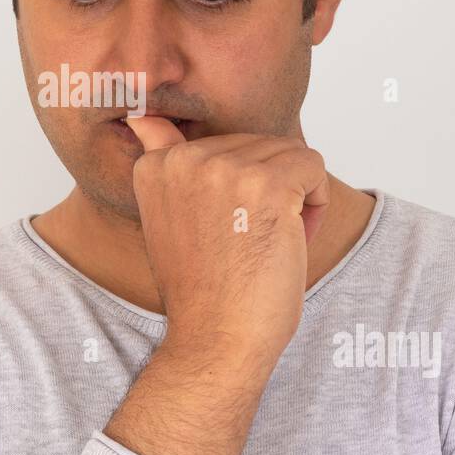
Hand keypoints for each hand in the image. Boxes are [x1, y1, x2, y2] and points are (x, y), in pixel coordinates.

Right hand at [125, 116, 329, 363]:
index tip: (220, 232)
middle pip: (261, 145)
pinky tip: (288, 241)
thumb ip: (160, 159)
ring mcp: (226, 171)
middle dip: (270, 191)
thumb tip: (138, 113)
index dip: (237, 189)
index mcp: (157, 165)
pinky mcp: (268, 186)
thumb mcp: (167, 215)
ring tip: (264, 243)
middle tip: (246, 244)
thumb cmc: (201, 287)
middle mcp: (186, 160)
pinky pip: (314, 166)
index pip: (226, 145)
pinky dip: (315, 204)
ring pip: (290, 154)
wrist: (215, 341)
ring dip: (293, 198)